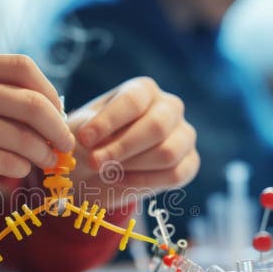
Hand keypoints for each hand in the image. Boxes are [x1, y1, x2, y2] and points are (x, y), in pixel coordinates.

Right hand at [0, 55, 74, 204]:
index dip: (49, 91)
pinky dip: (20, 169)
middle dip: (58, 126)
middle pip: (33, 103)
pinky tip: (16, 172)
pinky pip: (8, 162)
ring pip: (24, 137)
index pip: (23, 67)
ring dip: (42, 154)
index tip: (56, 111)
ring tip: (44, 162)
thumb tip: (39, 111)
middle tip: (66, 145)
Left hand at [68, 77, 198, 209]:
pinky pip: (175, 174)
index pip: (133, 100)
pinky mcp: (189, 162)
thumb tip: (89, 142)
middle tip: (94, 162)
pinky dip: (144, 182)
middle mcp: (169, 107)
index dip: (108, 121)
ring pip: (167, 153)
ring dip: (132, 166)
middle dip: (122, 148)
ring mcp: (184, 135)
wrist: (99, 170)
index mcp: (144, 90)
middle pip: (156, 126)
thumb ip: (87, 133)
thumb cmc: (91, 143)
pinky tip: (121, 181)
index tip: (83, 139)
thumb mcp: (82, 132)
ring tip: (107, 171)